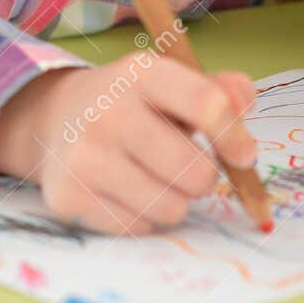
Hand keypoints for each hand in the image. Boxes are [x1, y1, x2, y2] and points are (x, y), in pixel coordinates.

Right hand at [0, 57, 258, 235]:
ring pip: (170, 208)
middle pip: (192, 170)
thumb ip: (217, 90)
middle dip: (204, 177)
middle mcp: (108, 112)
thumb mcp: (171, 82)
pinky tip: (126, 192)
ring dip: (176, 201)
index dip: (234, 135)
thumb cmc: (131, 102)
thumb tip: (247, 103)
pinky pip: (138, 228)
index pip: (204, 103)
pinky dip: (143, 218)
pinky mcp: (68, 198)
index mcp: (141, 74)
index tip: (244, 154)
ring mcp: (85, 157)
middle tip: (192, 167)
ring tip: (156, 178)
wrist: (56, 118)